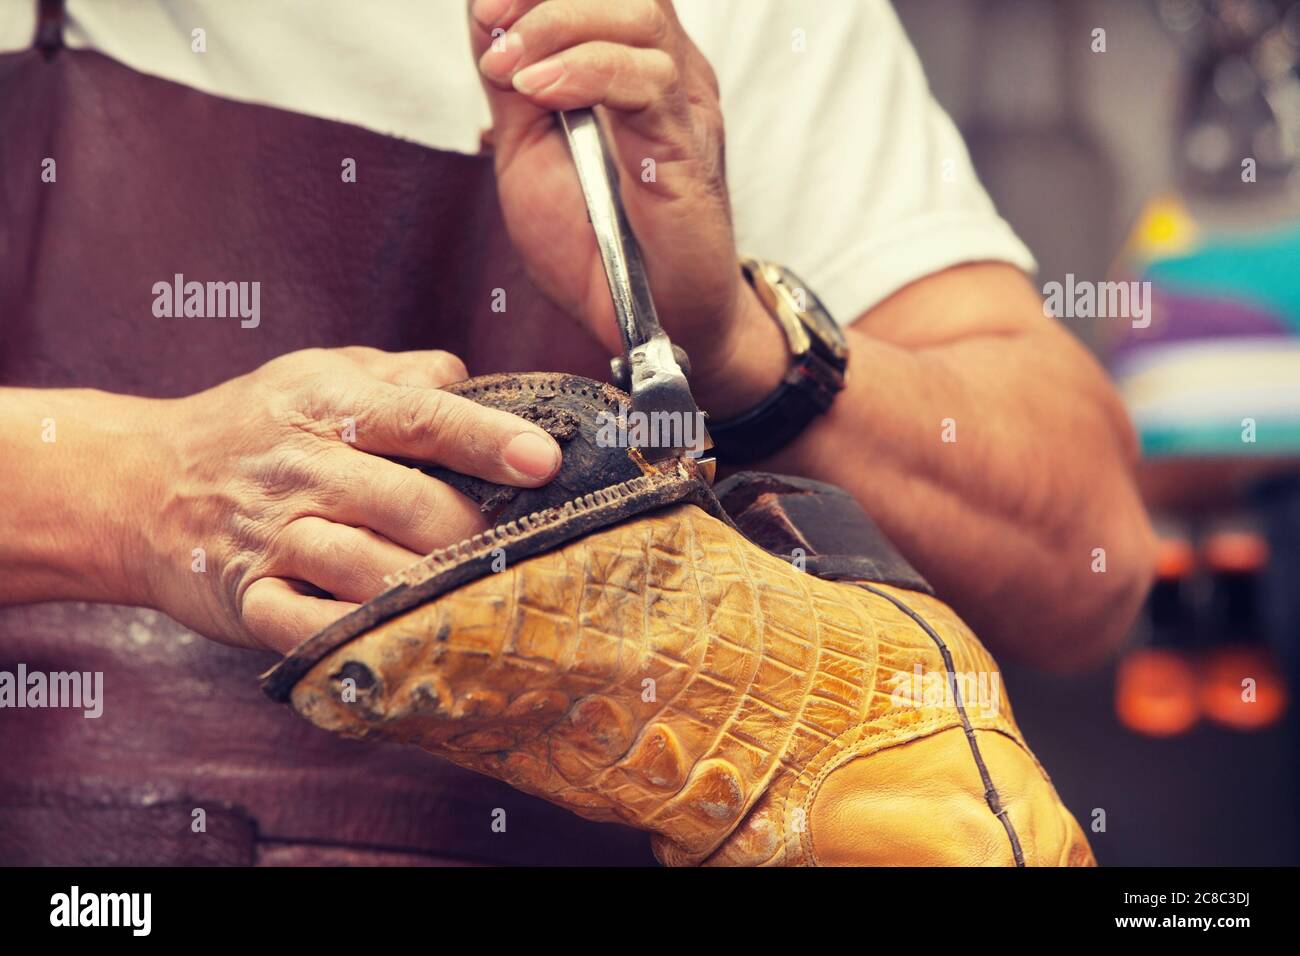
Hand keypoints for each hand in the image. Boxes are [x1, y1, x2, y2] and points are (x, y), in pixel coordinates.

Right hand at [139, 347, 560, 653]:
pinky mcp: (247, 594)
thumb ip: (400, 376)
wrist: (136, 483)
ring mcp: (273, 535)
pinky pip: (304, 624)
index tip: (543, 459)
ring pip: (363, 565)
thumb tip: (473, 378)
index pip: (422, 417)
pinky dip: (352, 636)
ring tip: (478, 598)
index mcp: (330, 406)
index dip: (487, 438)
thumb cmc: (251, 426)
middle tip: (520, 549)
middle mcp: (304, 469)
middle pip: (407, 502)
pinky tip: (400, 640)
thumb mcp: (317, 374)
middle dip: (470, 530)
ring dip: (425, 585)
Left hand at [469, 0, 781, 409]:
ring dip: (557, 27)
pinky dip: (584, 72)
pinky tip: (538, 91)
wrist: (649, 322)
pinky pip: (647, 81)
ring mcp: (683, 107)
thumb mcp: (530, 153)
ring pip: (639, 17)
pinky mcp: (689, 149)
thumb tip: (486, 18)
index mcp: (632, 65)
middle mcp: (667, 73)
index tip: (485, 10)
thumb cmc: (597, 247)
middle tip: (490, 23)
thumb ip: (513, 87)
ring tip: (507, 68)